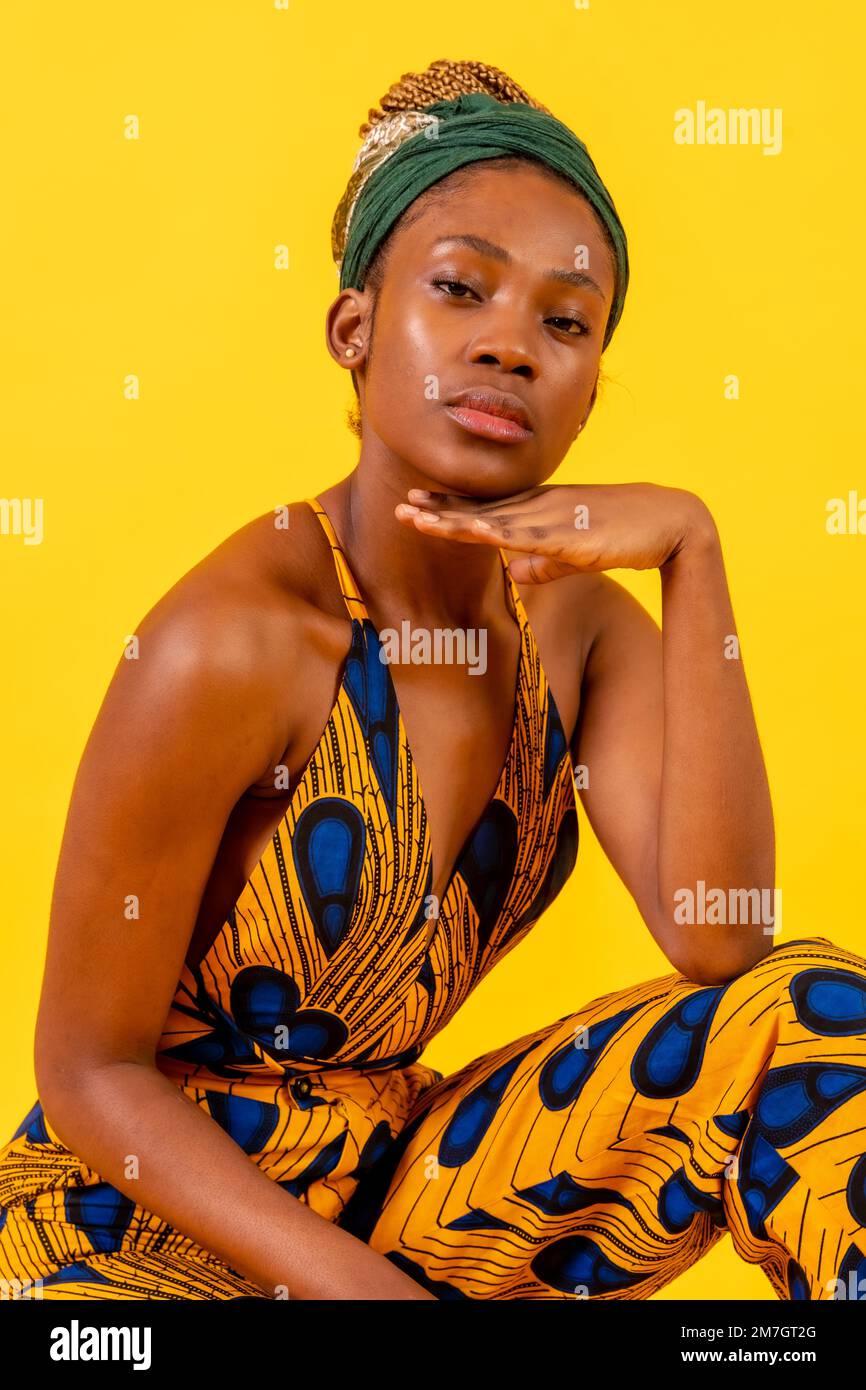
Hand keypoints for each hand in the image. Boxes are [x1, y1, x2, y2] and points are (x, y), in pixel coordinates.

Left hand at [395, 483, 715, 583]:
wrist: (672, 523)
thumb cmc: (628, 536)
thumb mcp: (577, 554)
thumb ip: (545, 564)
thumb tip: (513, 574)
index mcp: (542, 510)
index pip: (486, 508)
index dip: (450, 508)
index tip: (415, 505)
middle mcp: (541, 508)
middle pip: (480, 509)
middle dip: (439, 509)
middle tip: (400, 507)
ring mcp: (553, 518)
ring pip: (492, 519)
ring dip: (454, 519)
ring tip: (417, 517)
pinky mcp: (570, 534)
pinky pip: (526, 534)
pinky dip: (496, 532)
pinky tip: (472, 530)